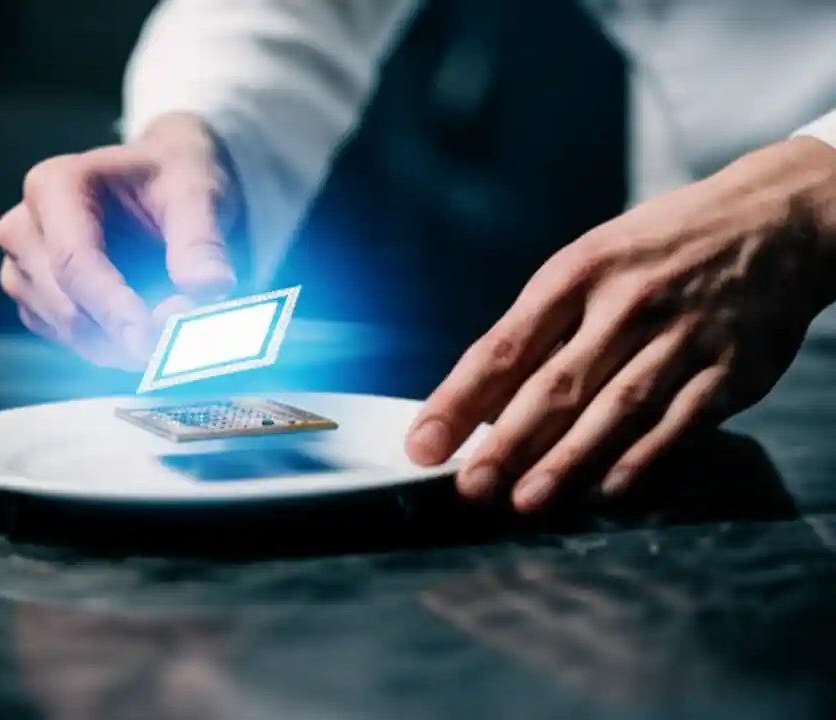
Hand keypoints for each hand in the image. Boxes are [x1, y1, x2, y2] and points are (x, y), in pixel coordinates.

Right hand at [0, 113, 238, 367]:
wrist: (162, 184)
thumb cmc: (172, 179)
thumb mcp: (196, 193)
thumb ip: (200, 241)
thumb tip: (209, 287)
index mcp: (55, 185)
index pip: (74, 260)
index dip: (113, 307)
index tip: (152, 340)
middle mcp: (24, 225)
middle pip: (64, 303)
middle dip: (122, 333)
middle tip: (180, 340)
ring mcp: (22, 265)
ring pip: (64, 329)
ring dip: (118, 345)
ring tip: (169, 331)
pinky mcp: (34, 298)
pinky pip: (66, 339)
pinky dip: (108, 346)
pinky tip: (141, 329)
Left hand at [406, 137, 835, 511]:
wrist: (776, 220)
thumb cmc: (660, 250)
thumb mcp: (591, 263)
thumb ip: (539, 331)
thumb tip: (481, 404)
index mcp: (578, 273)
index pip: (504, 346)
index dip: (459, 399)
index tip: (424, 443)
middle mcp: (627, 304)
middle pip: (556, 384)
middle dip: (507, 441)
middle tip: (469, 485)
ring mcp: (683, 337)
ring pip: (615, 408)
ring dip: (566, 461)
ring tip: (525, 501)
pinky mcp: (732, 368)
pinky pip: (680, 422)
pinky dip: (642, 458)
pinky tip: (607, 489)